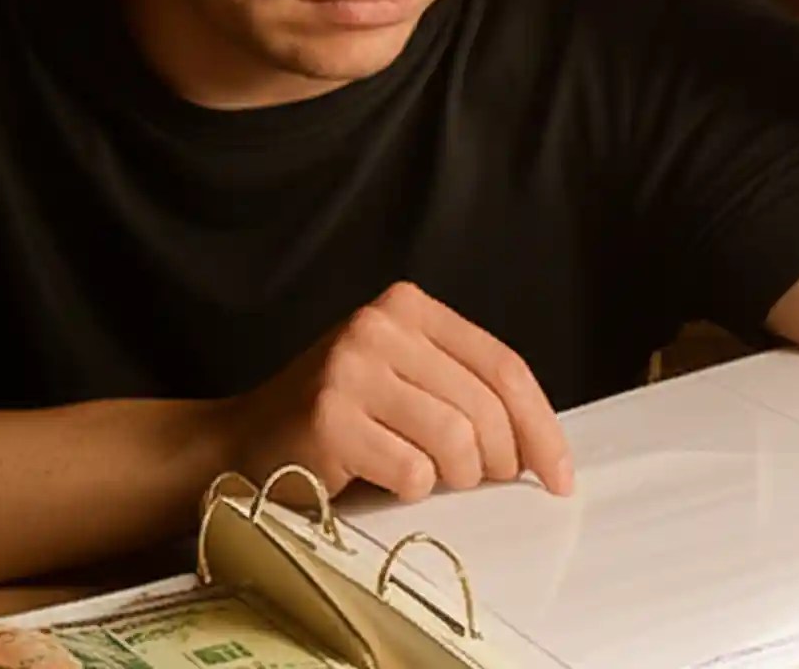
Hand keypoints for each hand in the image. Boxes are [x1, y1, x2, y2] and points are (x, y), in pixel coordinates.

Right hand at [221, 282, 573, 502]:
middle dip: (501, 460)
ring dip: (455, 477)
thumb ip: (461, 388)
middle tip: (485, 481)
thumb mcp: (401, 378)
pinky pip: (413, 471)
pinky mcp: (329, 417)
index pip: (503, 366)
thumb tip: (538, 445)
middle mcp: (378, 327)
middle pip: (486, 407)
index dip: (541, 427)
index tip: (558, 475)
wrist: (240, 443)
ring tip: (431, 477)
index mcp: (406, 308)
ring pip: (456, 441)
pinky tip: (382, 478)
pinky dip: (410, 490)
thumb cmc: (334, 420)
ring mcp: (351, 369)